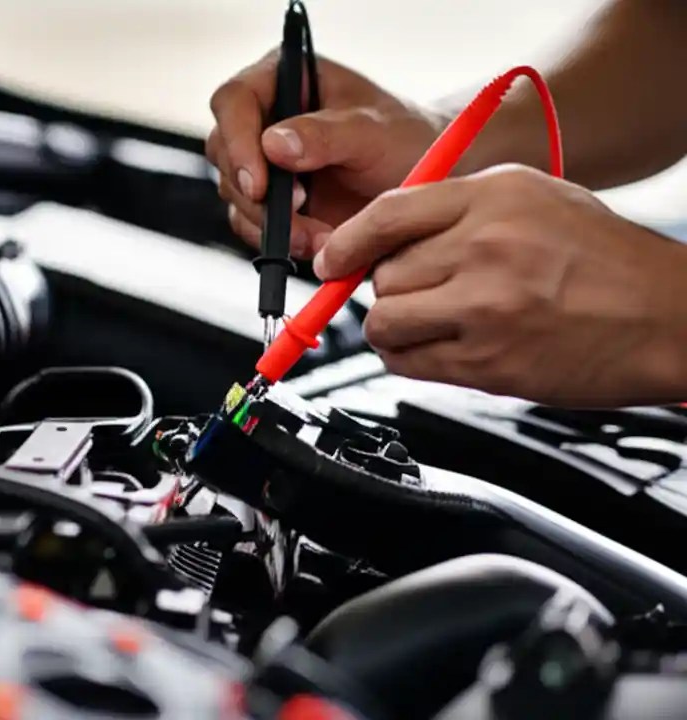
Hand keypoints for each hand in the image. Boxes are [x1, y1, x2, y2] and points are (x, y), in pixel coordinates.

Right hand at [206, 52, 446, 256]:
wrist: (425, 185)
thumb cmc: (407, 141)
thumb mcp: (374, 132)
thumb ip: (327, 134)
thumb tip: (273, 144)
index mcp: (287, 78)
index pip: (234, 100)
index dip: (237, 140)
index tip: (259, 183)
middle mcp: (265, 116)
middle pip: (224, 151)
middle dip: (256, 192)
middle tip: (297, 212)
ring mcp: (263, 161)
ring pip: (234, 193)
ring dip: (270, 222)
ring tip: (320, 235)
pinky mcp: (269, 200)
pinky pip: (250, 223)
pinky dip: (278, 239)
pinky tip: (316, 241)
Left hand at [314, 165, 686, 405]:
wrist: (668, 317)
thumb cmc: (605, 259)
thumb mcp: (534, 200)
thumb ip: (456, 211)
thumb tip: (380, 237)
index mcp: (494, 198)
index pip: (387, 215)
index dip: (346, 242)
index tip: (331, 259)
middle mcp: (485, 247)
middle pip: (381, 273)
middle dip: (390, 286)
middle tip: (422, 292)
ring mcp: (483, 308)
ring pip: (384, 321)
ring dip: (394, 326)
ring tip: (430, 322)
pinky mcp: (486, 363)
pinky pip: (407, 363)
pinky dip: (409, 358)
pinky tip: (440, 348)